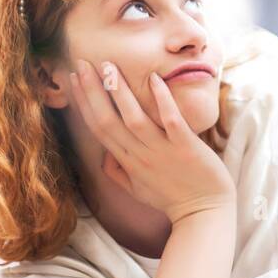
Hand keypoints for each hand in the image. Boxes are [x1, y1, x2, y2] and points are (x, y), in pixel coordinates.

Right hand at [70, 58, 235, 224]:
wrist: (204, 214)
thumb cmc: (172, 200)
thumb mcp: (138, 190)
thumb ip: (118, 173)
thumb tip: (103, 158)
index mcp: (127, 162)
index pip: (98, 128)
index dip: (84, 102)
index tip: (74, 79)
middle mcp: (139, 155)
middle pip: (108, 120)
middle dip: (92, 91)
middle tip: (82, 63)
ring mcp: (162, 151)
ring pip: (133, 119)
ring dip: (119, 92)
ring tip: (108, 66)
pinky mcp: (185, 147)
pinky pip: (170, 120)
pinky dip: (162, 99)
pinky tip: (154, 78)